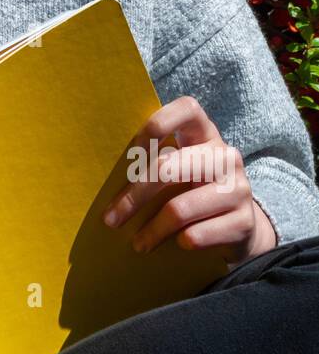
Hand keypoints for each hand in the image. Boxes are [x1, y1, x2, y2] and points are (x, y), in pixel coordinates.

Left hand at [101, 94, 278, 266]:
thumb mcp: (182, 170)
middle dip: (133, 196)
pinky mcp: (244, 221)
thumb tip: (108, 178)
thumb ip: (158, 162)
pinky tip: (175, 245)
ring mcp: (239, 188)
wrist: (241, 228)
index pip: (187, 109)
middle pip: (167, 167)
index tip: (132, 153)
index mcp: (206, 135)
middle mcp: (226, 156)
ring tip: (138, 243)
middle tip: (111, 219)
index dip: (157, 124)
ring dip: (151, 230)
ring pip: (179, 209)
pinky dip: (179, 242)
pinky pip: (197, 234)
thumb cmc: (195, 192)